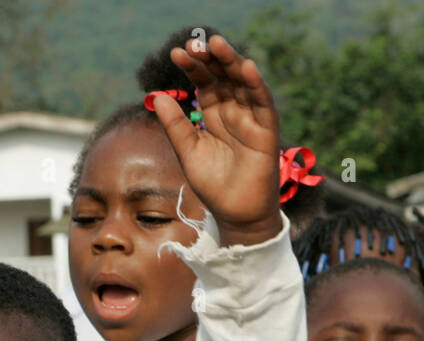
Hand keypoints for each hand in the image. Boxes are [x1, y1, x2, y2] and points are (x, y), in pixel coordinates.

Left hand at [151, 34, 281, 246]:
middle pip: (223, 77)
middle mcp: (234, 112)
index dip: (192, 68)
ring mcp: (251, 120)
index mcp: (214, 115)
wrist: (236, 214)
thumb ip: (175, 126)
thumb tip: (157, 95)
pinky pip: (262, 104)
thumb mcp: (188, 152)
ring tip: (217, 44)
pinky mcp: (266, 132)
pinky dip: (255, 85)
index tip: (176, 54)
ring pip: (243, 84)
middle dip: (210, 59)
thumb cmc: (214, 185)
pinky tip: (245, 67)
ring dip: (231, 62)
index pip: (204, 83)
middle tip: (195, 43)